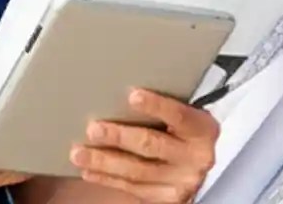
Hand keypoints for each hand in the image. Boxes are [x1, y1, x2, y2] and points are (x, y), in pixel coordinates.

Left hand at [70, 88, 219, 202]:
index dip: (156, 106)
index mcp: (202, 129)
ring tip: (80, 152)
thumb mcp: (183, 116)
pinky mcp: (166, 197)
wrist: (196, 164)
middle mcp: (196, 157)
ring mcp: (181, 180)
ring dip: (104, 161)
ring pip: (137, 170)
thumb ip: (162, 108)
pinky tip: (89, 170)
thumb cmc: (182, 131)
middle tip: (93, 128)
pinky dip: (107, 179)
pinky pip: (132, 188)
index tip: (132, 95)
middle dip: (119, 136)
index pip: (179, 115)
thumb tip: (119, 89)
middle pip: (152, 144)